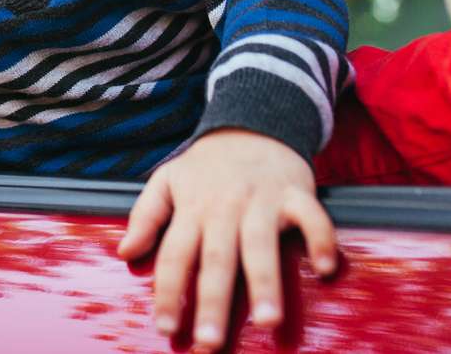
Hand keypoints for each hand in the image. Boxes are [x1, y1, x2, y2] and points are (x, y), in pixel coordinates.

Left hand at [116, 129, 337, 351]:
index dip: (168, 292)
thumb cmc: (209, 162)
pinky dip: (321, 239)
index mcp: (193, 208)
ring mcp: (262, 200)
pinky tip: (325, 268)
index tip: (166, 327)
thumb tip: (125, 252)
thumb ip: (145, 215)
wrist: (253, 119)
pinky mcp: (295, 192)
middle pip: (217, 259)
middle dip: (213, 302)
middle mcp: (225, 207)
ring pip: (261, 245)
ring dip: (265, 283)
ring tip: (268, 321)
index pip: (175, 255)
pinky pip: (312, 217)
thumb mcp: (167, 179)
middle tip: (210, 341)